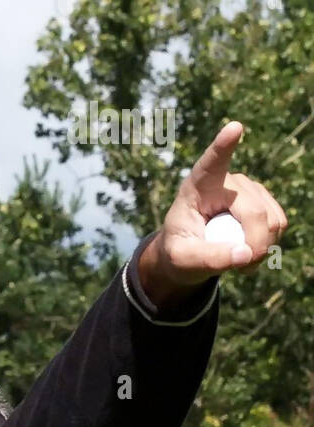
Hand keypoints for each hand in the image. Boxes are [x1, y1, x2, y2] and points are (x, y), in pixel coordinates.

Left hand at [139, 122, 286, 308]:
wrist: (189, 251)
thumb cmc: (178, 251)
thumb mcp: (182, 261)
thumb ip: (209, 259)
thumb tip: (247, 254)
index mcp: (199, 185)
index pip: (212, 162)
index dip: (223, 146)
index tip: (234, 128)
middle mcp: (229, 180)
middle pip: (255, 213)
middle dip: (255, 245)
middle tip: (242, 268)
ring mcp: (250, 188)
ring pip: (272, 221)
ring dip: (261, 249)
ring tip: (237, 259)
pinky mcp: (265, 201)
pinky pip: (279, 225)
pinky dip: (268, 246)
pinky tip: (248, 252)